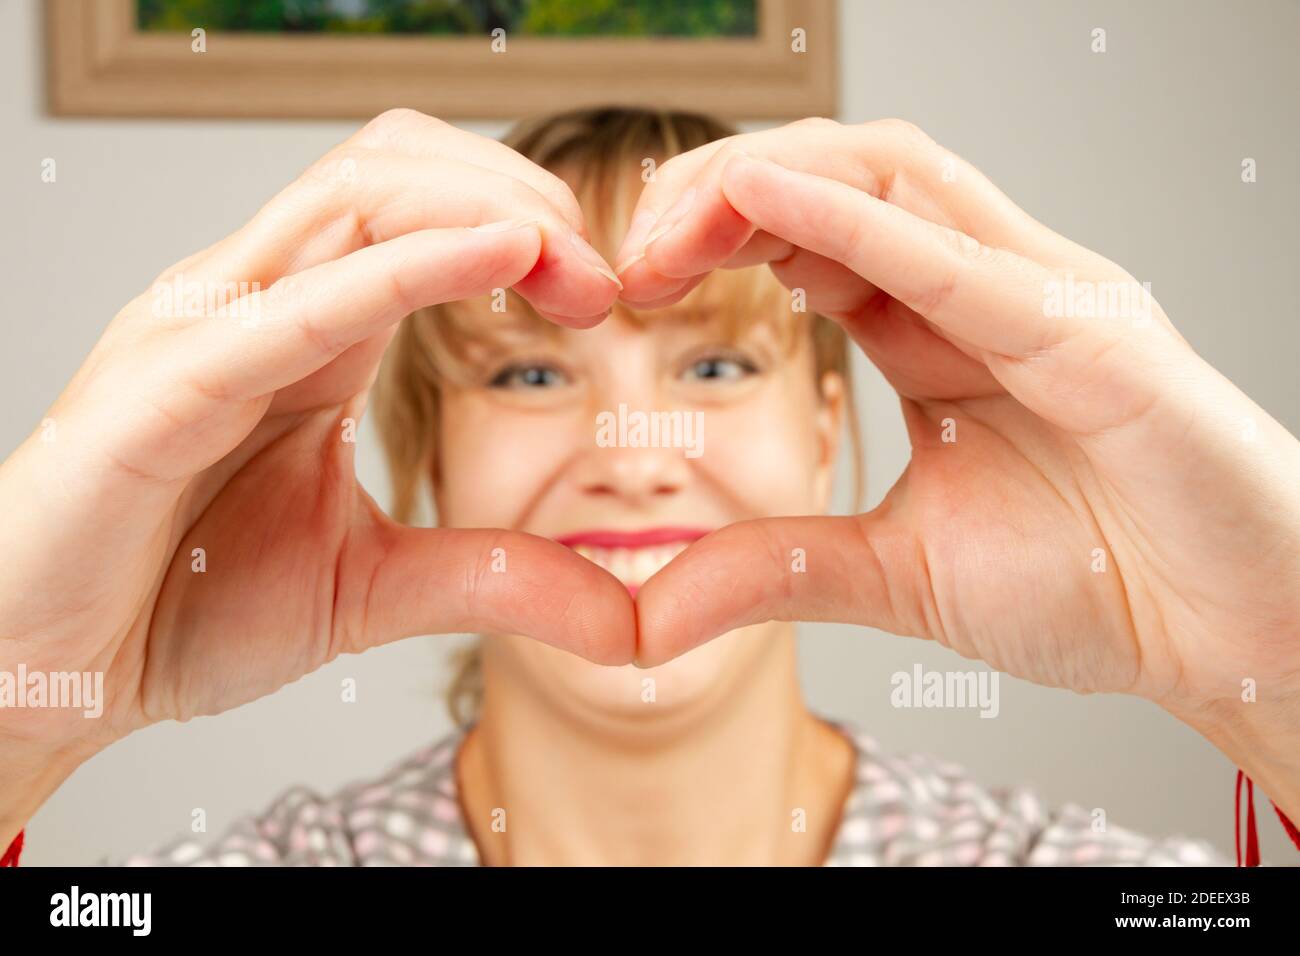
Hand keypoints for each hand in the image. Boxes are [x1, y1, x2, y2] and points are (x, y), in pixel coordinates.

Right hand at [0, 109, 633, 836]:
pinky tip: (500, 256)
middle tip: (605, 275)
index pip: (424, 209)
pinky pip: (294, 301)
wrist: (55, 676)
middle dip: (521, 194)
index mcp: (309, 332)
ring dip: (483, 207)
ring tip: (569, 262)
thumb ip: (493, 580)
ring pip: (351, 194)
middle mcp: (257, 304)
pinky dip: (406, 266)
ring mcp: (204, 329)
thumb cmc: (183, 610)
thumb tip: (620, 617)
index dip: (530, 224)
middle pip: (397, 167)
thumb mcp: (375, 589)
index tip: (608, 295)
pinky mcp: (163, 384)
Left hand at [622, 118, 1299, 809]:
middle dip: (721, 187)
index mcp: (935, 328)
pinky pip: (958, 257)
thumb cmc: (1096, 584)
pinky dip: (855, 222)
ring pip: (894, 175)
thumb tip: (647, 613)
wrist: (1230, 633)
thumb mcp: (895, 574)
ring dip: (771, 179)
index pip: (809, 231)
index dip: (713, 231)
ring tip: (675, 219)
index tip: (631, 278)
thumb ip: (776, 571)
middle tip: (630, 243)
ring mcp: (1043, 296)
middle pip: (838, 174)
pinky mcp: (1094, 334)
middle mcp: (983, 289)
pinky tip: (762, 203)